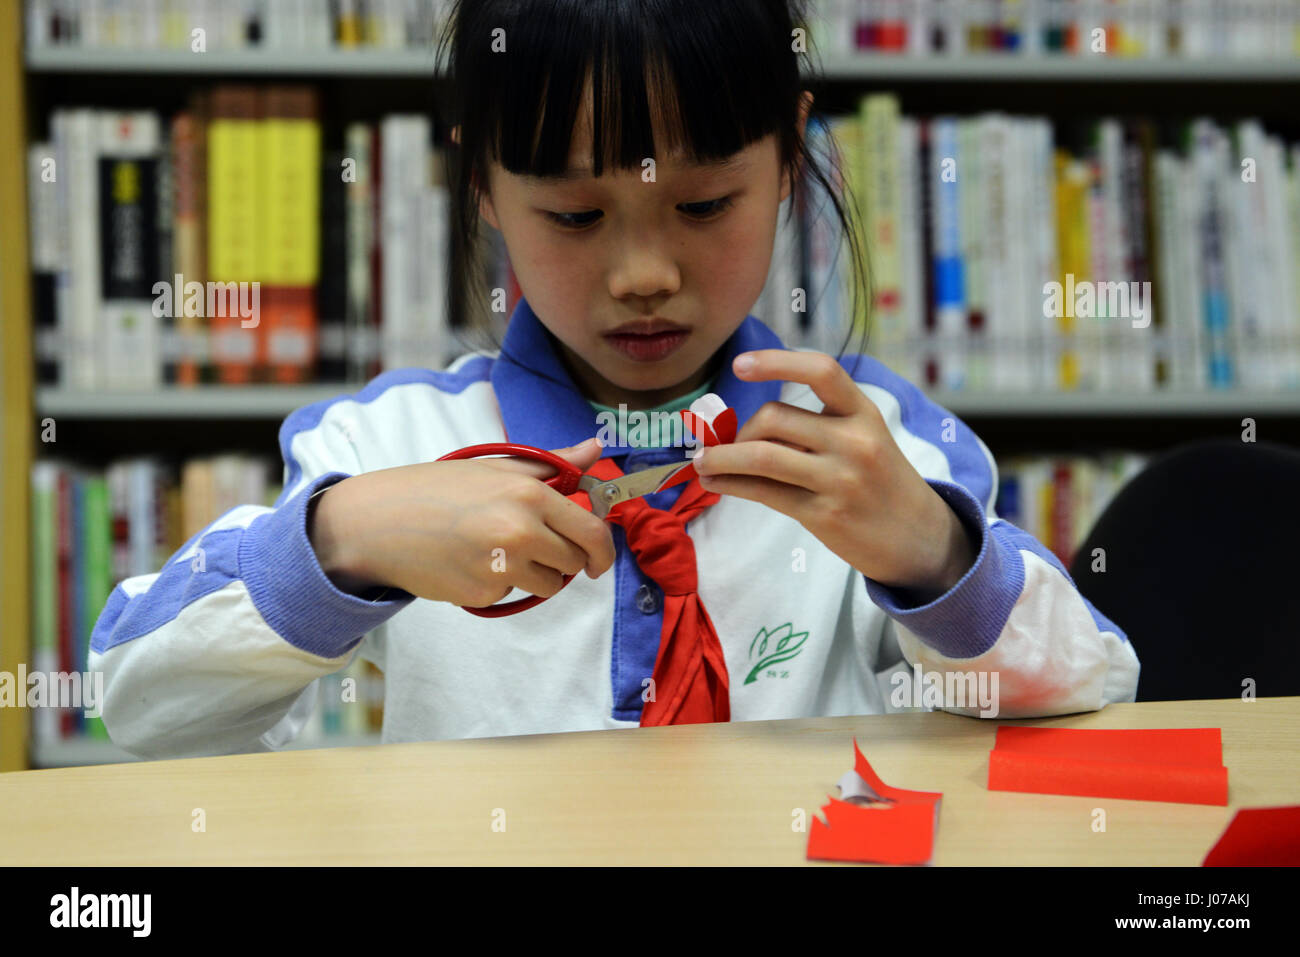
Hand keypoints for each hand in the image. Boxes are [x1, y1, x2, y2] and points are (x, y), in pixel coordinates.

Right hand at [308, 438, 616, 605]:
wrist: (379, 522)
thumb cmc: (437, 489)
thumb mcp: (496, 468)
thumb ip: (552, 464)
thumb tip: (595, 449)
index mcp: (528, 494)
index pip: (591, 531)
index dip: (603, 549)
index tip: (599, 558)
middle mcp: (520, 531)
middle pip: (574, 562)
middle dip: (566, 560)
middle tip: (539, 548)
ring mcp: (501, 567)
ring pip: (548, 585)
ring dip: (536, 575)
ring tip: (499, 551)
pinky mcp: (482, 595)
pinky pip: (511, 595)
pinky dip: (499, 584)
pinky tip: (470, 563)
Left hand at [692, 350, 977, 602]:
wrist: (920, 539)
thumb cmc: (881, 483)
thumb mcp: (865, 441)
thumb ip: (817, 427)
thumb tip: (744, 426)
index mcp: (864, 413)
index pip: (821, 370)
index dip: (776, 362)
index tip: (740, 365)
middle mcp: (854, 441)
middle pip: (774, 418)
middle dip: (739, 431)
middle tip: (726, 445)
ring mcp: (839, 479)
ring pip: (761, 455)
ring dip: (720, 457)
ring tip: (702, 462)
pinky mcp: (824, 513)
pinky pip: (763, 492)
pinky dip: (730, 483)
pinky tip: (716, 482)